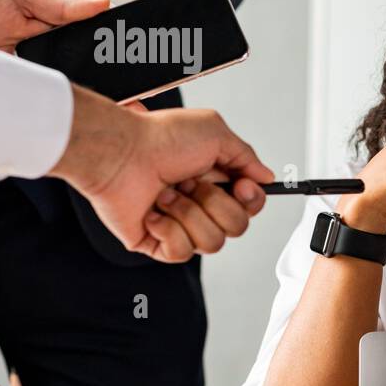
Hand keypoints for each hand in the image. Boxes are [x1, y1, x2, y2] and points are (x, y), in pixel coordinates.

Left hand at [50, 86, 271, 262]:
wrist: (120, 153)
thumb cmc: (159, 137)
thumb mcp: (216, 132)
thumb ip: (247, 157)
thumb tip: (265, 177)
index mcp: (215, 181)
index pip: (251, 206)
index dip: (250, 200)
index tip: (239, 185)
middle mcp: (200, 204)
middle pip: (237, 227)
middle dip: (215, 203)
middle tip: (190, 182)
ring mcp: (178, 225)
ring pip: (211, 243)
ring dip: (189, 214)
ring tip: (167, 194)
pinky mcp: (156, 242)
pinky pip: (181, 252)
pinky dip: (168, 230)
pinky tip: (153, 211)